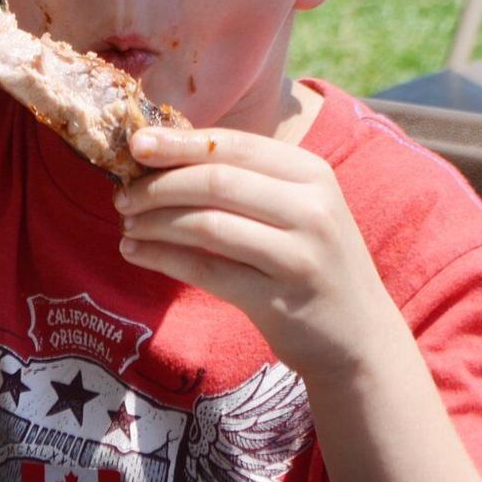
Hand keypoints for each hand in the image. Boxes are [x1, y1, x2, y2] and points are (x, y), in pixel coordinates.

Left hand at [114, 127, 402, 384]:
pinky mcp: (279, 300)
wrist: (359, 339)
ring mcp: (299, 255)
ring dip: (155, 222)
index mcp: (311, 173)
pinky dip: (163, 258)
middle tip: (122, 195)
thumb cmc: (311, 261)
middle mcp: (311, 208)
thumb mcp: (297, 208)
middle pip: (216, 181)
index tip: (135, 144)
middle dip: (159, 185)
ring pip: (207, 225)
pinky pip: (206, 270)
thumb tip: (162, 155)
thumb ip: (246, 180)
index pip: (232, 145)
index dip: (179, 142)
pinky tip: (136, 252)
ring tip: (126, 225)